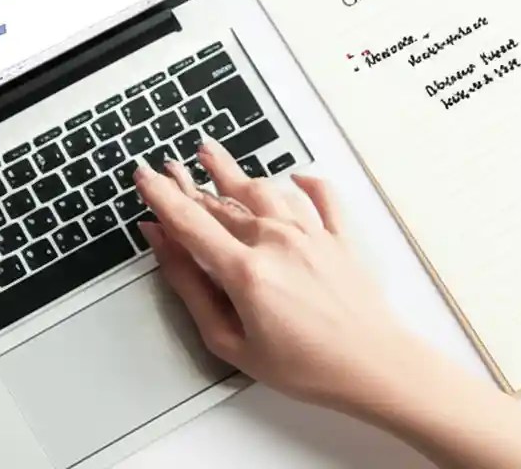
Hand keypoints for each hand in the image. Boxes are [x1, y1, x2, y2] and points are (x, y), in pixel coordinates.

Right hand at [133, 141, 416, 410]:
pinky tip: (294, 177)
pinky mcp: (339, 238)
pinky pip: (321, 197)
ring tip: (210, 152)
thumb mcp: (230, 341)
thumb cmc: (306, 367)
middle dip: (189, 181)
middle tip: (168, 166)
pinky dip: (305, 183)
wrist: (377, 368)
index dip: (160, 194)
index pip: (189, 220)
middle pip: (221, 200)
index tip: (142, 176)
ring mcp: (310, 234)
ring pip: (263, 190)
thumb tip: (163, 244)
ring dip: (232, 171)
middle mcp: (275, 241)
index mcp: (244, 270)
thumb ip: (191, 288)